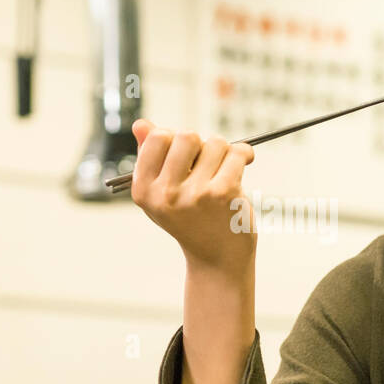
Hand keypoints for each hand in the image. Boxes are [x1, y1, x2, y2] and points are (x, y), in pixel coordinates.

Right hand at [130, 119, 256, 272]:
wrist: (218, 259)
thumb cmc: (190, 220)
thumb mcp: (161, 193)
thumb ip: (150, 157)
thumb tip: (140, 124)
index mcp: (143, 190)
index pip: (158, 137)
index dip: (176, 140)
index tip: (186, 157)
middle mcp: (165, 193)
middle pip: (186, 135)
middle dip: (202, 145)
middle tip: (206, 166)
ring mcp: (194, 194)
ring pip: (215, 143)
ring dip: (224, 153)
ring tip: (222, 174)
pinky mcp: (222, 193)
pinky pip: (237, 153)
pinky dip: (243, 156)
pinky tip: (242, 167)